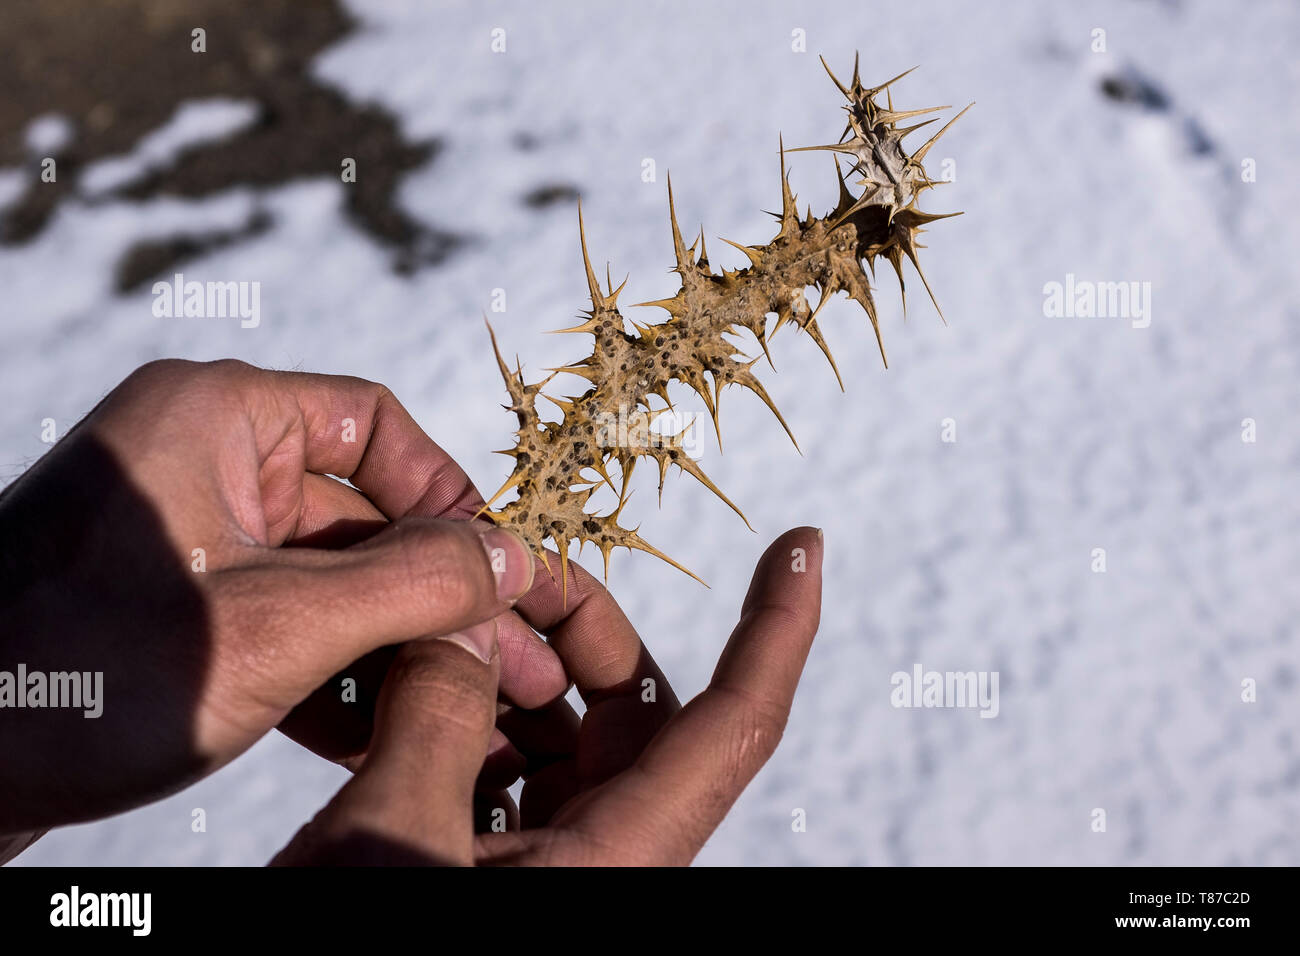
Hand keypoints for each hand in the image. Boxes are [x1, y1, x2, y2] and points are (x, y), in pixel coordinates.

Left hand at [0, 359, 567, 838]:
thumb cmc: (80, 674)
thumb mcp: (278, 626)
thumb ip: (413, 584)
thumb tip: (512, 558)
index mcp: (219, 417)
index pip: (375, 427)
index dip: (451, 498)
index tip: (501, 570)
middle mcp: (201, 463)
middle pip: (360, 514)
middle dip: (440, 595)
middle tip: (517, 663)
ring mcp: (182, 540)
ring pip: (325, 579)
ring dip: (397, 644)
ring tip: (474, 707)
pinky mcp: (165, 610)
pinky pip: (276, 622)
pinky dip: (332, 672)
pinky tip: (384, 731)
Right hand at [273, 527, 821, 865]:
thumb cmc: (366, 954)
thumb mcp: (394, 842)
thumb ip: (436, 716)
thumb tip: (461, 621)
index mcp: (625, 854)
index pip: (735, 722)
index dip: (780, 628)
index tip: (805, 545)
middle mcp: (612, 852)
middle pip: (636, 707)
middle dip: (576, 626)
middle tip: (500, 569)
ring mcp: (563, 861)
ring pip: (568, 735)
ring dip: (507, 672)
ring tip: (429, 630)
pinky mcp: (509, 869)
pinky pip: (511, 771)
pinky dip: (468, 720)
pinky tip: (400, 690)